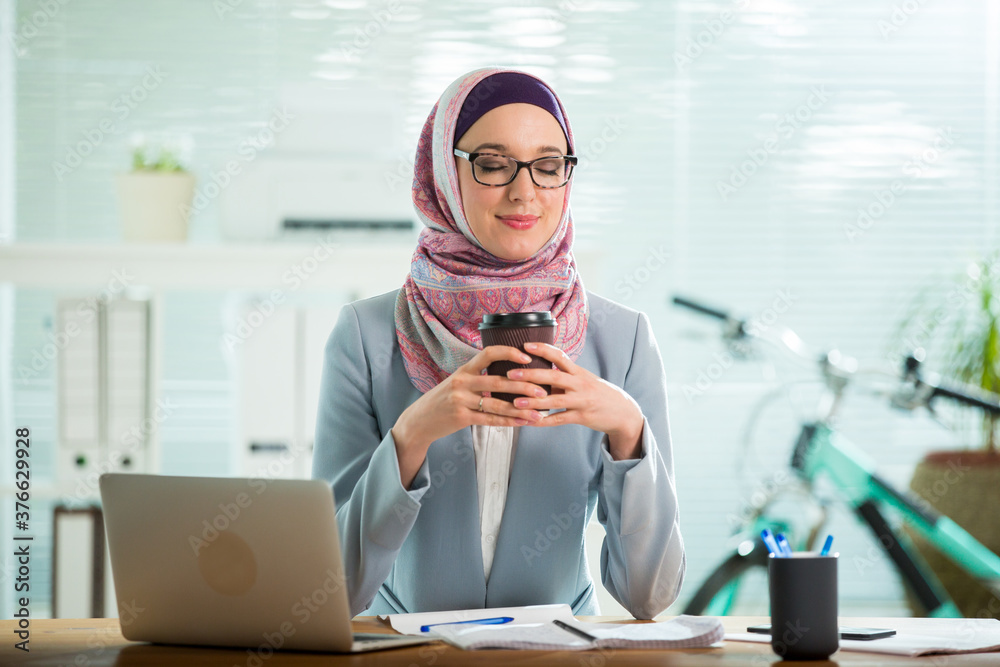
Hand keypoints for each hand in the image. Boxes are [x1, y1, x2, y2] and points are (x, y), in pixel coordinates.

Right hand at [391, 346, 547, 486]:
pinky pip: (490, 419)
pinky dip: (508, 421)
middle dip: (524, 385)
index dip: (509, 352)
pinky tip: (522, 422)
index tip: (528, 357)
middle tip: (543, 389)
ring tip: (538, 412)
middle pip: (499, 381)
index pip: (489, 353)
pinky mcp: (461, 418)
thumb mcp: (457, 382)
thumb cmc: (443, 399)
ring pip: (497, 404)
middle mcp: (462, 382)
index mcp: (464, 369)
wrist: (419, 420)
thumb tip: (508, 373)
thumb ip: (478, 376)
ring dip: (521, 409)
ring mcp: (460, 400)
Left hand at [507, 342, 644, 459]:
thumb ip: (564, 375)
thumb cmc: (598, 393)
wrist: (623, 412)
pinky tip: (529, 421)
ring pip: (555, 400)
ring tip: (515, 402)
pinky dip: (544, 421)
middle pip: (553, 377)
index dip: (543, 349)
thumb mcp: (584, 380)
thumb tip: (539, 371)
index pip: (560, 356)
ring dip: (534, 401)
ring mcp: (581, 401)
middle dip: (531, 375)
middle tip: (511, 374)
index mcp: (579, 372)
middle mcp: (580, 384)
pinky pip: (559, 419)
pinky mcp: (582, 417)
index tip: (525, 345)